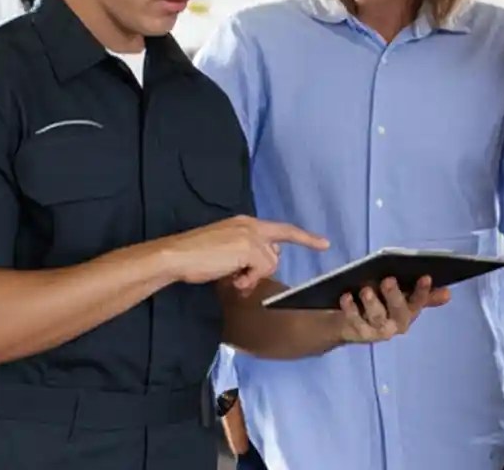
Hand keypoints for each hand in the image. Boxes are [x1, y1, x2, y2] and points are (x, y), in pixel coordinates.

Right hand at [161, 215, 329, 293]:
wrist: (178, 255)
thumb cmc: (195, 256)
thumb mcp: (225, 252)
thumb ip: (245, 255)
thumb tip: (256, 270)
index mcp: (245, 223)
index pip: (281, 229)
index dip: (304, 237)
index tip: (325, 243)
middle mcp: (251, 225)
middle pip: (275, 254)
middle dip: (261, 271)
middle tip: (240, 280)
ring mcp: (251, 236)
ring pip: (269, 265)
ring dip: (251, 277)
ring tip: (232, 278)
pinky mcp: (249, 248)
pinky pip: (261, 270)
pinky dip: (248, 279)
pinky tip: (233, 279)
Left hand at [337, 275, 450, 343]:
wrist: (349, 323)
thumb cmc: (380, 304)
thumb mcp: (401, 297)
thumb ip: (423, 295)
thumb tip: (448, 293)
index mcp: (409, 312)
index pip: (419, 302)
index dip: (423, 291)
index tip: (426, 276)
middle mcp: (397, 324)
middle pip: (399, 311)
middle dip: (395, 296)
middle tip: (389, 280)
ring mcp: (378, 331)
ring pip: (377, 318)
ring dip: (372, 303)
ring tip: (366, 290)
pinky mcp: (359, 333)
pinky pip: (355, 321)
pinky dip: (350, 309)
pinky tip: (346, 296)